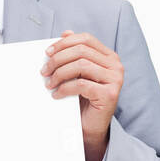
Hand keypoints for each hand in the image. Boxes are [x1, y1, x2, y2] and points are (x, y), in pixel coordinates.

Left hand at [40, 30, 123, 160]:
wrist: (91, 127)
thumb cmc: (84, 99)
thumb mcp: (78, 73)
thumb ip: (75, 55)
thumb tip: (66, 33)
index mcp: (109, 57)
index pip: (86, 39)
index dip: (64, 43)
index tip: (48, 52)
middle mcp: (115, 66)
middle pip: (81, 51)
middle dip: (58, 59)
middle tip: (44, 71)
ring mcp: (115, 79)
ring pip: (81, 65)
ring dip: (59, 74)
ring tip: (50, 84)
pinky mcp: (109, 94)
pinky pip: (81, 84)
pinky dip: (65, 88)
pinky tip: (57, 95)